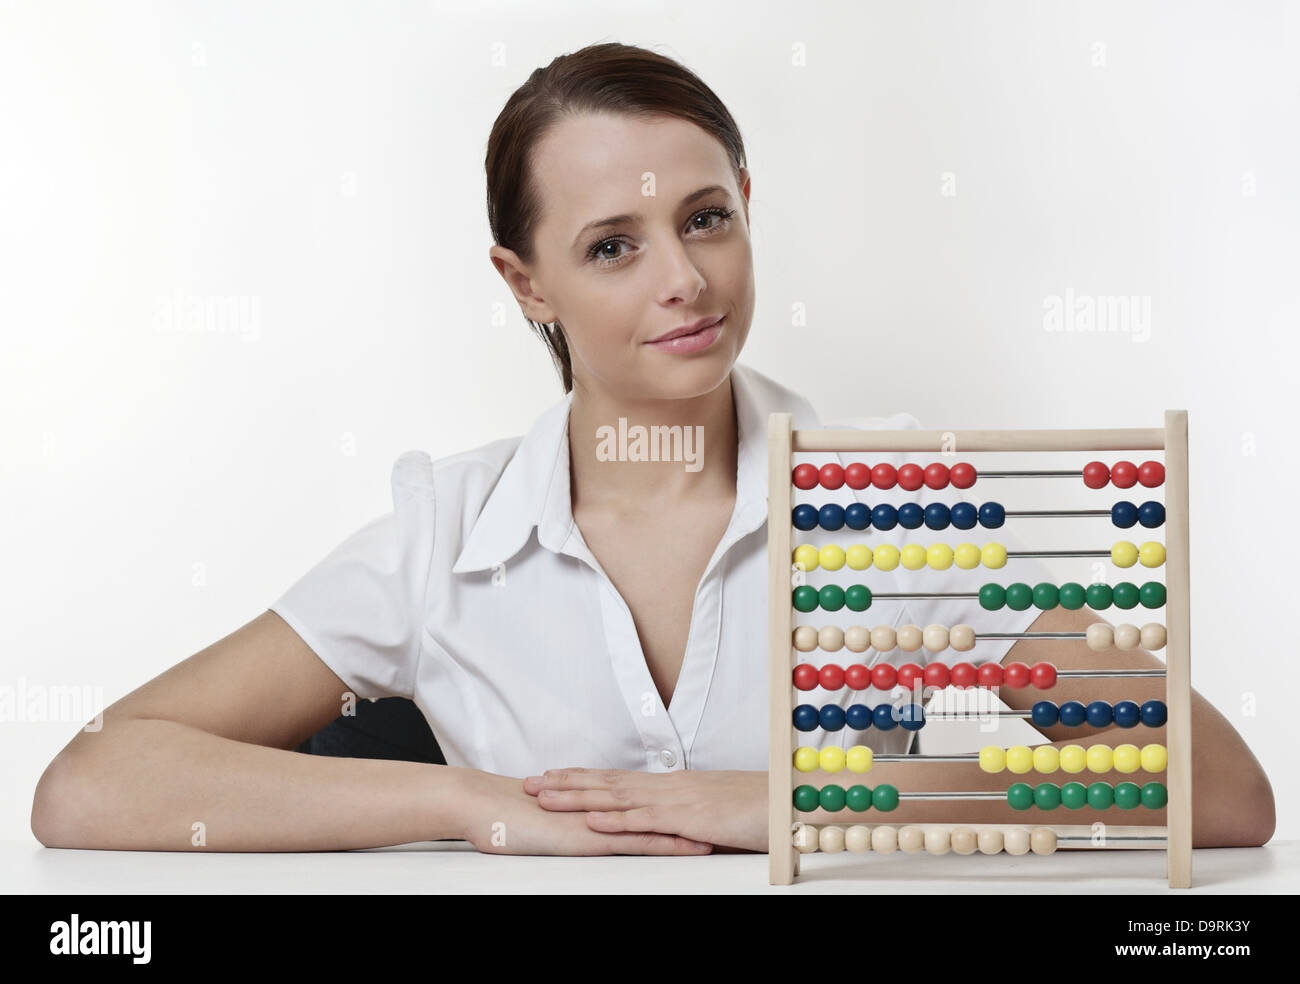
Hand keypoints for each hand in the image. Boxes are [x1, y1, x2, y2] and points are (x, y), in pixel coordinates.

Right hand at [454, 768, 713, 856]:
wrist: (481, 805)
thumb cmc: (507, 816)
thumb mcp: (549, 819)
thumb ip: (573, 820)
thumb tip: (587, 824)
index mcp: (600, 803)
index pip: (649, 802)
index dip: (683, 804)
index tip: (715, 806)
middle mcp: (607, 809)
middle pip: (663, 809)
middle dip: (700, 813)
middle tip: (737, 813)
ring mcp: (603, 822)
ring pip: (660, 823)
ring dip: (696, 827)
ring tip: (731, 829)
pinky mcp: (593, 839)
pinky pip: (639, 842)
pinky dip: (668, 844)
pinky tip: (692, 847)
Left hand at [522, 768, 767, 852]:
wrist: (787, 800)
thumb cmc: (756, 808)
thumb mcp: (712, 811)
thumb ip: (684, 816)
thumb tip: (668, 824)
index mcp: (672, 786)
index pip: (618, 778)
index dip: (583, 777)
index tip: (552, 774)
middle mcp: (667, 788)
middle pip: (607, 783)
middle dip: (565, 783)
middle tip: (528, 782)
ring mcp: (674, 801)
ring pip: (616, 797)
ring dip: (577, 797)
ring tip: (543, 797)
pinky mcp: (686, 818)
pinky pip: (644, 819)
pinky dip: (615, 818)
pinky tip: (590, 819)